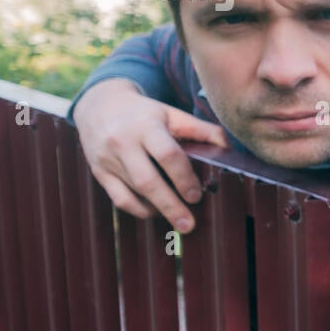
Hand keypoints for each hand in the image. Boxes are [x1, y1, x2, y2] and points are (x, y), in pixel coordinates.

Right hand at [73, 78, 229, 231]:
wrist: (100, 106)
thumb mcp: (173, 114)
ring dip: (158, 210)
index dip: (184, 177)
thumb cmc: (146, 113)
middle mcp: (123, 143)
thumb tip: (229, 149)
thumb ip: (202, 130)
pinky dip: (139, 210)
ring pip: (133, 194)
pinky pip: (119, 199)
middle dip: (170, 206)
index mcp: (146, 126)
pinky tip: (156, 212)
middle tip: (189, 225)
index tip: (197, 196)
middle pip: (147, 181)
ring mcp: (107, 160)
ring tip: (179, 219)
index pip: (167, 155)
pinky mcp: (99, 173)